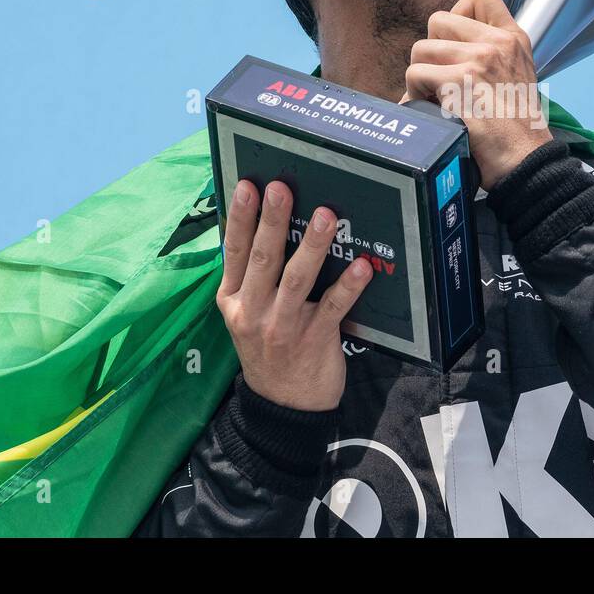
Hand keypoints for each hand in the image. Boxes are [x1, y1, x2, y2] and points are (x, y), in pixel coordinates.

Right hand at [216, 179, 372, 410]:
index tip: (247, 186)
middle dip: (271, 221)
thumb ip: (252, 279)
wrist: (282, 408)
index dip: (241, 218)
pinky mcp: (314, 341)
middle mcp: (252, 312)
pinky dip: (347, 286)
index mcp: (233, 300)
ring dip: (312, 246)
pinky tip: (360, 267)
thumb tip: (268, 226)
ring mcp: (283, 327)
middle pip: (263, 259)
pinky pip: (332, 308)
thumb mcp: (245, 316)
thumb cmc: (268, 349)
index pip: (235, 252)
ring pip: (297, 280)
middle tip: (280, 188)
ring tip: (325, 215)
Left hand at [402, 0, 551, 189]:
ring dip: (421, 77)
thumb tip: (444, 46)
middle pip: (438, 20)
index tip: (455, 42)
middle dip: (432, 51)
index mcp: (513, 38)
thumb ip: (491, 53)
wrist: (526, 160)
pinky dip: (416, 95)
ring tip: (436, 98)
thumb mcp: (518, 75)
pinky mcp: (460, 82)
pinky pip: (416, 75)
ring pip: (421, 49)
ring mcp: (479, 60)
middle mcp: (497, 43)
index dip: (457, 14)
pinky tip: (433, 110)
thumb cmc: (518, 128)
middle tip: (442, 78)